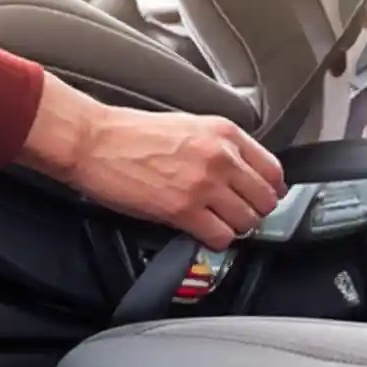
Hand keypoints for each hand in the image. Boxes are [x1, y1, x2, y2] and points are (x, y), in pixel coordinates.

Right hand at [16, 72, 286, 249]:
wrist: (95, 141)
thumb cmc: (132, 133)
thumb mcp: (189, 125)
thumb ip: (219, 146)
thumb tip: (241, 171)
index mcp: (224, 133)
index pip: (272, 169)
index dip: (270, 189)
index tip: (262, 197)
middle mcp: (221, 157)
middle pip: (265, 199)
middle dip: (254, 212)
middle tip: (238, 215)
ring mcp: (204, 185)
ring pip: (247, 221)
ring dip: (235, 228)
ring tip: (218, 224)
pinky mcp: (183, 211)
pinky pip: (221, 237)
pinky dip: (216, 241)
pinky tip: (204, 233)